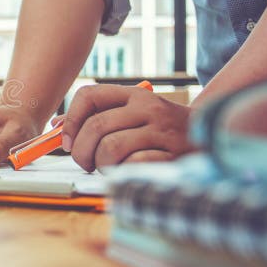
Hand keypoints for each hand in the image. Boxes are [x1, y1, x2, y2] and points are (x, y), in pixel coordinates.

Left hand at [60, 85, 193, 171]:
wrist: (210, 139)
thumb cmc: (160, 131)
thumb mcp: (131, 115)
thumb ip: (96, 117)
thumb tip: (56, 127)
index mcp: (133, 95)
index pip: (89, 95)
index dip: (70, 120)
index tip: (67, 141)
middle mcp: (148, 108)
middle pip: (96, 126)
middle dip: (81, 151)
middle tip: (85, 162)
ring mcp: (162, 131)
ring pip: (110, 148)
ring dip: (100, 164)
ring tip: (107, 168)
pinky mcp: (173, 155)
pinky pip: (133, 164)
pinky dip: (123, 171)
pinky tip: (128, 171)